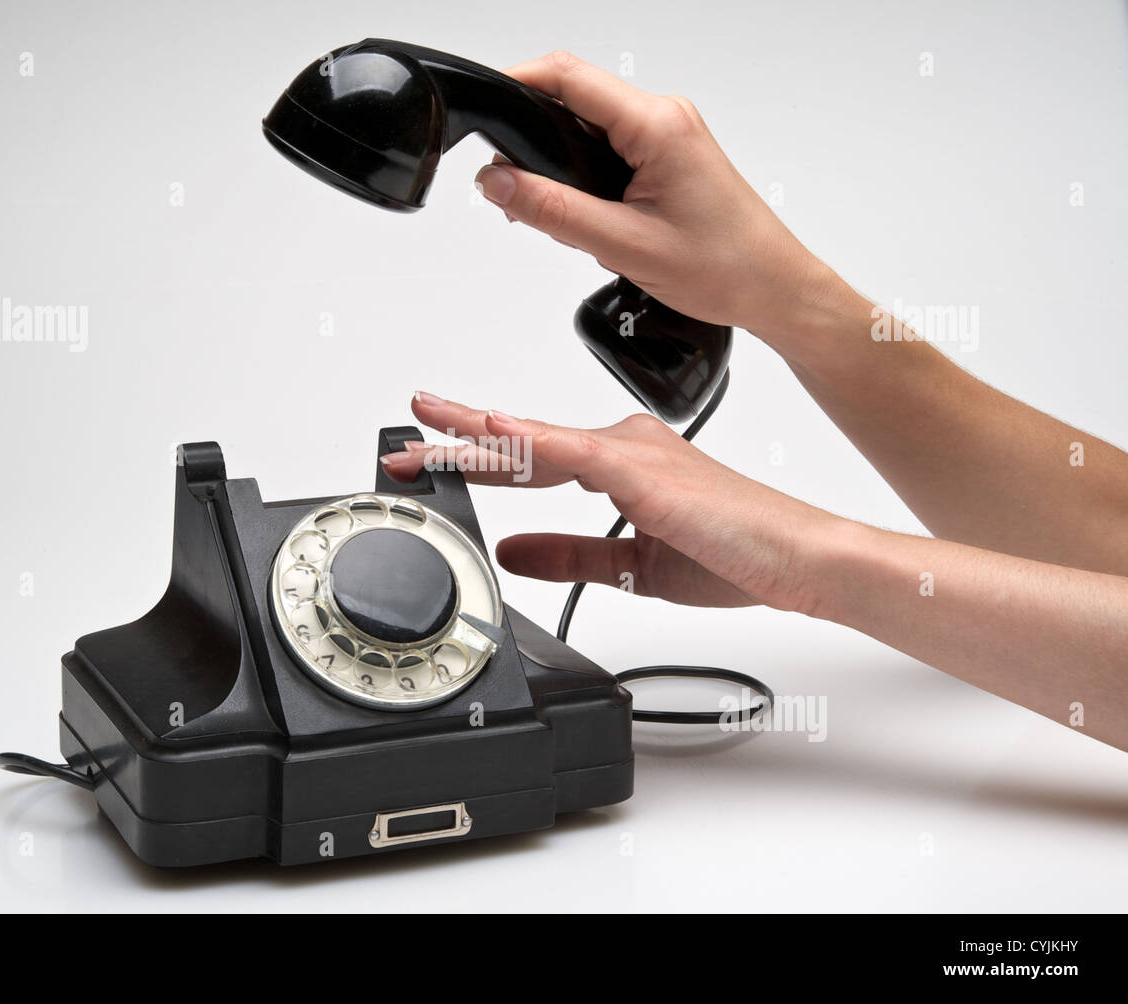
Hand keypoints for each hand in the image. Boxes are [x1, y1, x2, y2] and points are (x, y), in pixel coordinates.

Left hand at [380, 392, 840, 612]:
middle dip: (456, 444)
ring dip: (470, 443)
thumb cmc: (738, 554)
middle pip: (521, 441)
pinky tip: (485, 436)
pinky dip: (521, 444)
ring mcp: (630, 451)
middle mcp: (622, 446)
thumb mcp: (631, 565)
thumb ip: (570, 553)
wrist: (800, 559)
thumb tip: (514, 553)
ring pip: (531, 440)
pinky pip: (566, 452)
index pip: (532, 457)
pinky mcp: (640, 468)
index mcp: (623, 464)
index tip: (431, 465)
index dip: (477, 462)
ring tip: (418, 440)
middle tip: (403, 445)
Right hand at [473, 51, 853, 351]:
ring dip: (557, 157)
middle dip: (531, 132)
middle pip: (574, 95)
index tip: (483, 104)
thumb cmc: (725, 268)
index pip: (568, 77)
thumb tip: (498, 184)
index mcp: (657, 125)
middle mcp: (664, 117)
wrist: (774, 289)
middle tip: (504, 183)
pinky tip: (580, 212)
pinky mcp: (668, 155)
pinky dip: (583, 172)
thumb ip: (553, 211)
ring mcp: (668, 134)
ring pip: (590, 124)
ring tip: (542, 208)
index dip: (516, 81)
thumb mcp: (624, 245)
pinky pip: (610, 145)